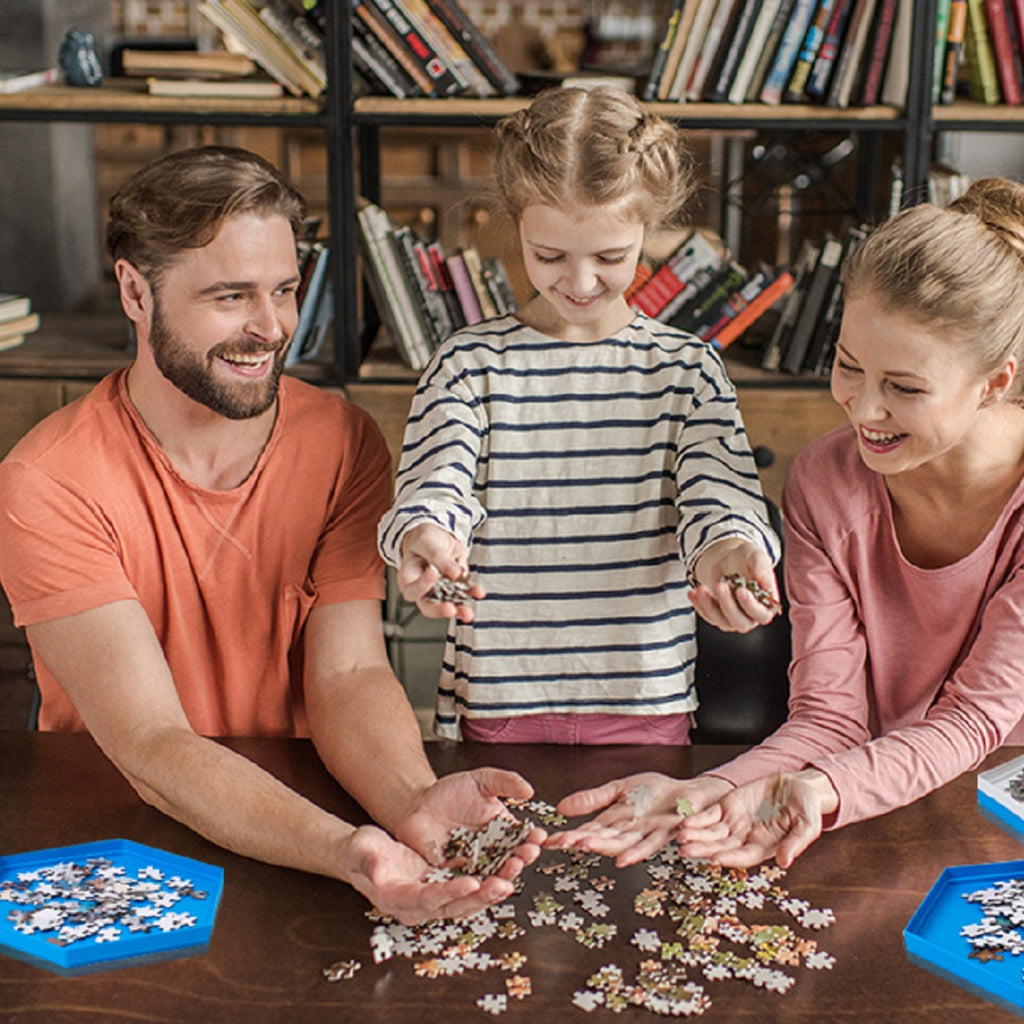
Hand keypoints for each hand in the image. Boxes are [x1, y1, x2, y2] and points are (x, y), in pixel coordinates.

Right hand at [339, 823, 512, 924]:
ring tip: (512, 876)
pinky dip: (486, 879)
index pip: (428, 899)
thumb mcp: (360, 852)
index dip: (451, 892)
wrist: (364, 854)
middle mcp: (418, 904)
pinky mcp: (441, 886)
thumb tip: (376, 869)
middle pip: (453, 905)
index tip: (472, 882)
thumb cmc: (360, 853)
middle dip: (480, 896)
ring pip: (465, 899)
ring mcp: (431, 896)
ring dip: (489, 889)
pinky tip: (505, 867)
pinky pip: (467, 886)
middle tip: (504, 884)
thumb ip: (368, 862)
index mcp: (397, 899)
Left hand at [395, 768, 545, 887]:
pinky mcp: (455, 876)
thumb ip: (505, 783)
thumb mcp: (482, 781)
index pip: (524, 837)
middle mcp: (493, 851)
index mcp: (504, 830)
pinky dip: (474, 887)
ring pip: (492, 876)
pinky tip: (481, 884)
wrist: (419, 806)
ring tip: (510, 870)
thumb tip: (528, 790)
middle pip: (512, 859)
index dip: (533, 838)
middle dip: (522, 858)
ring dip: (503, 876)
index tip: (539, 837)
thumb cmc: (452, 791)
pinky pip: (467, 884)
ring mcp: (475, 865)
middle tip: (527, 854)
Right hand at [398, 523, 484, 622]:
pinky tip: (478, 592)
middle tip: (450, 609)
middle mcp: (424, 588)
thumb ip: (438, 557)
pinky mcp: (456, 587)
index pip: (411, 591)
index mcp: (409, 578)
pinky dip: (472, 593)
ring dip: (460, 608)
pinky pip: (464, 593)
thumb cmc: (425, 539)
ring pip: (449, 604)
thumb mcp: (427, 542)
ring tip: (468, 612)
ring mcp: (441, 590)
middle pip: (428, 606)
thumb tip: (454, 573)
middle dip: (439, 610)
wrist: (440, 535)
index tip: (433, 573)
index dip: (421, 586)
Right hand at [545, 772, 732, 866]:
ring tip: (585, 847)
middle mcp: (628, 833)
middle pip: (602, 840)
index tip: (548, 841)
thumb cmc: (656, 792)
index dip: (569, 836)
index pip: (587, 831)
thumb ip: (593, 799)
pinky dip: (638, 852)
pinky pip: (651, 844)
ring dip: (604, 848)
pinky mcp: (667, 832)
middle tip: (563, 843)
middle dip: (582, 842)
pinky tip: (624, 859)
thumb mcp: (618, 789)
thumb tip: (561, 808)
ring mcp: (647, 834)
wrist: (690, 792)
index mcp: (614, 822)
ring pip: (622, 844)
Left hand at [676, 769, 837, 868]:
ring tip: (681, 836)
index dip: (729, 858)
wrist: (798, 786)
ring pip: (711, 833)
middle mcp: (745, 838)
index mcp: (764, 847)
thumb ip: (796, 843)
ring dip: (695, 836)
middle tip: (685, 850)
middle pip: (721, 847)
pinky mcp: (728, 807)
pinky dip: (697, 819)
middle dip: (703, 849)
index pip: (743, 856)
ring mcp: (734, 823)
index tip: (715, 859)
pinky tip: (685, 822)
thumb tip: (786, 862)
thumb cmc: (805, 809)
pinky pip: (709, 815)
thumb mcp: (807, 826)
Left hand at [688, 538, 778, 632]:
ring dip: (710, 606)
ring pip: (722, 621)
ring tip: (702, 588)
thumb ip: (763, 569)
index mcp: (767, 604)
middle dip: (728, 605)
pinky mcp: (718, 617)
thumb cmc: (746, 559)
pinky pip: (708, 617)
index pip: (762, 614)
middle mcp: (751, 616)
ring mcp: (733, 618)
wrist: (727, 560)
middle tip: (720, 586)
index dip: (751, 606)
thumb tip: (767, 585)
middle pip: (741, 622)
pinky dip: (699, 606)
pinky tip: (694, 593)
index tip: (741, 591)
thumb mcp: (756, 556)